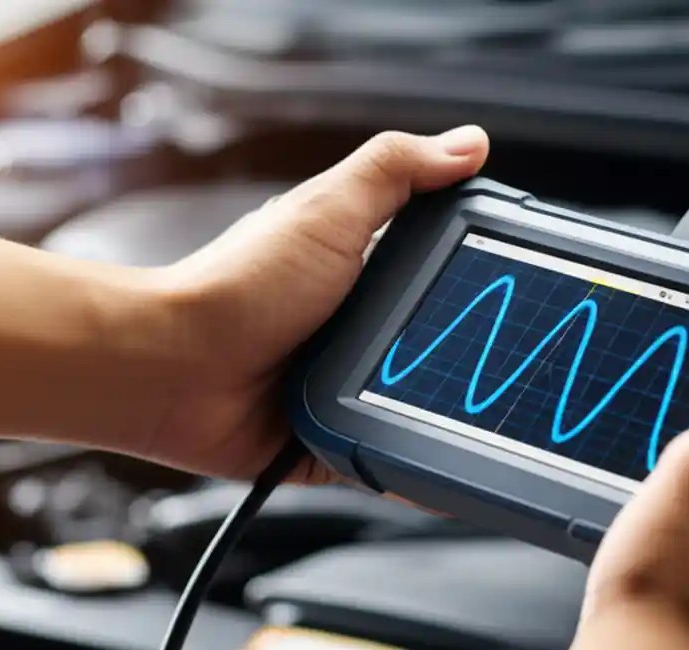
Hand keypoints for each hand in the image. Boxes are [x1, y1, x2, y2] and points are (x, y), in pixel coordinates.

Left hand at [132, 127, 488, 481]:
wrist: (174, 368)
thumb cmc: (236, 286)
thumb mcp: (328, 210)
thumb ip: (395, 170)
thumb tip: (469, 143)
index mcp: (359, 268)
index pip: (439, 269)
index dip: (477, 276)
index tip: (515, 284)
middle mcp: (352, 326)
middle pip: (437, 343)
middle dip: (463, 356)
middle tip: (496, 362)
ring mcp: (341, 385)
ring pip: (415, 404)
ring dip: (435, 412)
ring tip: (465, 414)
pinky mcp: (329, 440)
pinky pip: (381, 459)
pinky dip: (400, 465)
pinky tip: (428, 466)